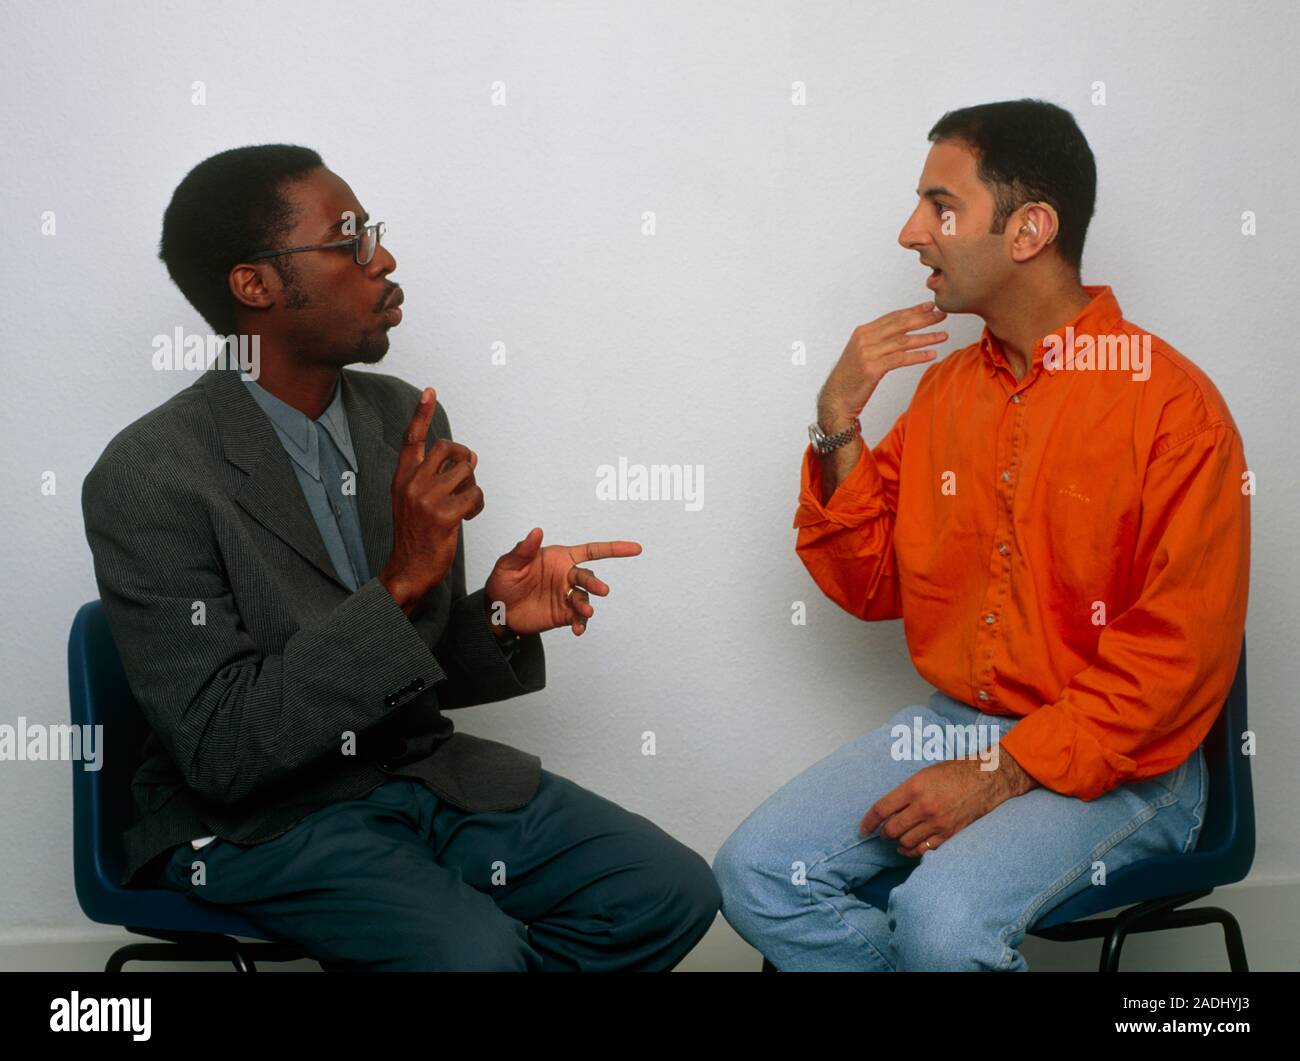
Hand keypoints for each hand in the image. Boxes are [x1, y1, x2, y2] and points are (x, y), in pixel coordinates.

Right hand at [379, 387, 484, 614]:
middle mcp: (411, 483)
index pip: (412, 439)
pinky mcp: (444, 515)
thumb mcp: (413, 500)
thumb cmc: (416, 534)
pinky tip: (468, 517)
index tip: (430, 391)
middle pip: (449, 449)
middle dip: (464, 458)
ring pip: (466, 472)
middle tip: (466, 476)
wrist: (408, 568)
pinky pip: (475, 495)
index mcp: (402, 477)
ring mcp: (427, 499)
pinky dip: (477, 505)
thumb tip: (467, 456)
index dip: (421, 414)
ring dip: (473, 486)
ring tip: (465, 503)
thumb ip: (433, 477)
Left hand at [484, 528, 641, 636]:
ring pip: (584, 599)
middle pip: (589, 578)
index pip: (591, 551)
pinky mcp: (563, 615)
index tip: (635, 548)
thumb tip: (537, 531)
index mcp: (559, 558)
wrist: (497, 612)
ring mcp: (566, 596)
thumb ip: (524, 550)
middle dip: (596, 583)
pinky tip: (577, 629)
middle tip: (602, 591)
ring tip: (583, 613)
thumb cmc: (503, 581)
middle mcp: (567, 576)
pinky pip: (578, 618)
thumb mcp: (508, 564)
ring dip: (586, 605)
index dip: (613, 549)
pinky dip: (581, 623)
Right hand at [817, 301, 947, 428]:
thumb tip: (898, 334)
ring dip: (926, 338)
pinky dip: (918, 356)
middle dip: (923, 319)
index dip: (912, 310)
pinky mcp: (872, 369)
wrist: (836, 399)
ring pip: (903, 341)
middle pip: (899, 325)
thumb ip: (877, 341)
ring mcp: (867, 353)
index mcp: (862, 332)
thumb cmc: (851, 378)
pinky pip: (900, 359)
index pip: (892, 317)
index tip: (929, 306)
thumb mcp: (862, 353)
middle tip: (941, 315)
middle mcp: (864, 339)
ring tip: (943, 335)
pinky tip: (931, 354)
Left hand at [858, 752, 1037, 857]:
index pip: (882, 809)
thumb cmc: (954, 772)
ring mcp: (937, 822)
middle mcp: (924, 807)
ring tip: (895, 840)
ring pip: (906, 842)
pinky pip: (924, 849)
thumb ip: (906, 792)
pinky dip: (913, 851)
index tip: (863, 829)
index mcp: (914, 787)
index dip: (868, 821)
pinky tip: (909, 848)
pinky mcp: (949, 834)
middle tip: (881, 833)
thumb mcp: (924, 774)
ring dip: (897, 843)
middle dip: (883, 834)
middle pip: (892, 829)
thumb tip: (888, 809)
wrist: (986, 778)